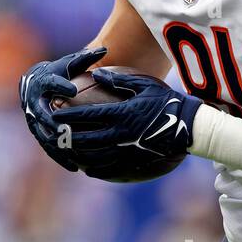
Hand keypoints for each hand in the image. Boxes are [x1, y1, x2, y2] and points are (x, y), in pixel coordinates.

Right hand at [19, 47, 106, 169]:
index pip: (50, 83)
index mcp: (41, 83)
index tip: (72, 89)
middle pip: (43, 114)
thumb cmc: (58, 72)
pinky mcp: (39, 134)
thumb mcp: (69, 64)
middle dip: (54, 122)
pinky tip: (77, 167)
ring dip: (58, 145)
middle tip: (67, 129)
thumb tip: (105, 49)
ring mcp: (34, 121)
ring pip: (45, 136)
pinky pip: (50, 148)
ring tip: (73, 154)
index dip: (59, 85)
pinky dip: (62, 158)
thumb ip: (85, 59)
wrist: (35, 83)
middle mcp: (34, 103)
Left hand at [47, 67, 201, 178]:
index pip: (88, 116)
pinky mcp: (133, 161)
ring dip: (77, 154)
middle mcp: (121, 134)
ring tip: (66, 151)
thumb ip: (120, 79)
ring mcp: (127, 150)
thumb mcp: (145, 84)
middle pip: (86, 139)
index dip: (69, 115)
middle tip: (54, 135)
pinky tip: (87, 168)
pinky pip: (111, 169)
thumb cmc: (167, 102)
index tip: (56, 113)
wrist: (187, 128)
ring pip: (95, 156)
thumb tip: (98, 72)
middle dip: (67, 137)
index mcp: (121, 114)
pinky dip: (96, 169)